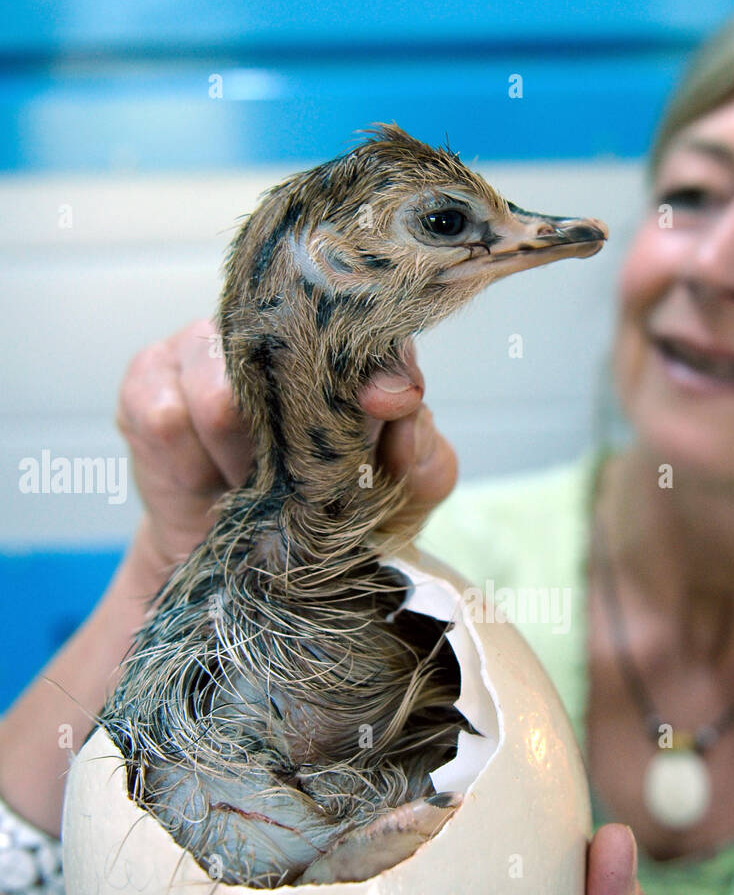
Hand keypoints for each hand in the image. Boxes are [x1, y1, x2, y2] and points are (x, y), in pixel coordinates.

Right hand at [116, 319, 455, 570]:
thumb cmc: (330, 524)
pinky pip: (163, 414)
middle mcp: (269, 330)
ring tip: (252, 485)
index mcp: (339, 347)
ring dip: (239, 454)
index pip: (357, 321)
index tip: (383, 403)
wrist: (242, 573)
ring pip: (218, 390)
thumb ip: (425, 461)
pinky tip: (205, 479)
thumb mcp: (397, 506)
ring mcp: (202, 349)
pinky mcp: (147, 383)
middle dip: (297, 426)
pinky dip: (190, 462)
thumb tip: (405, 405)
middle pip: (279, 347)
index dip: (371, 362)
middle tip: (305, 478)